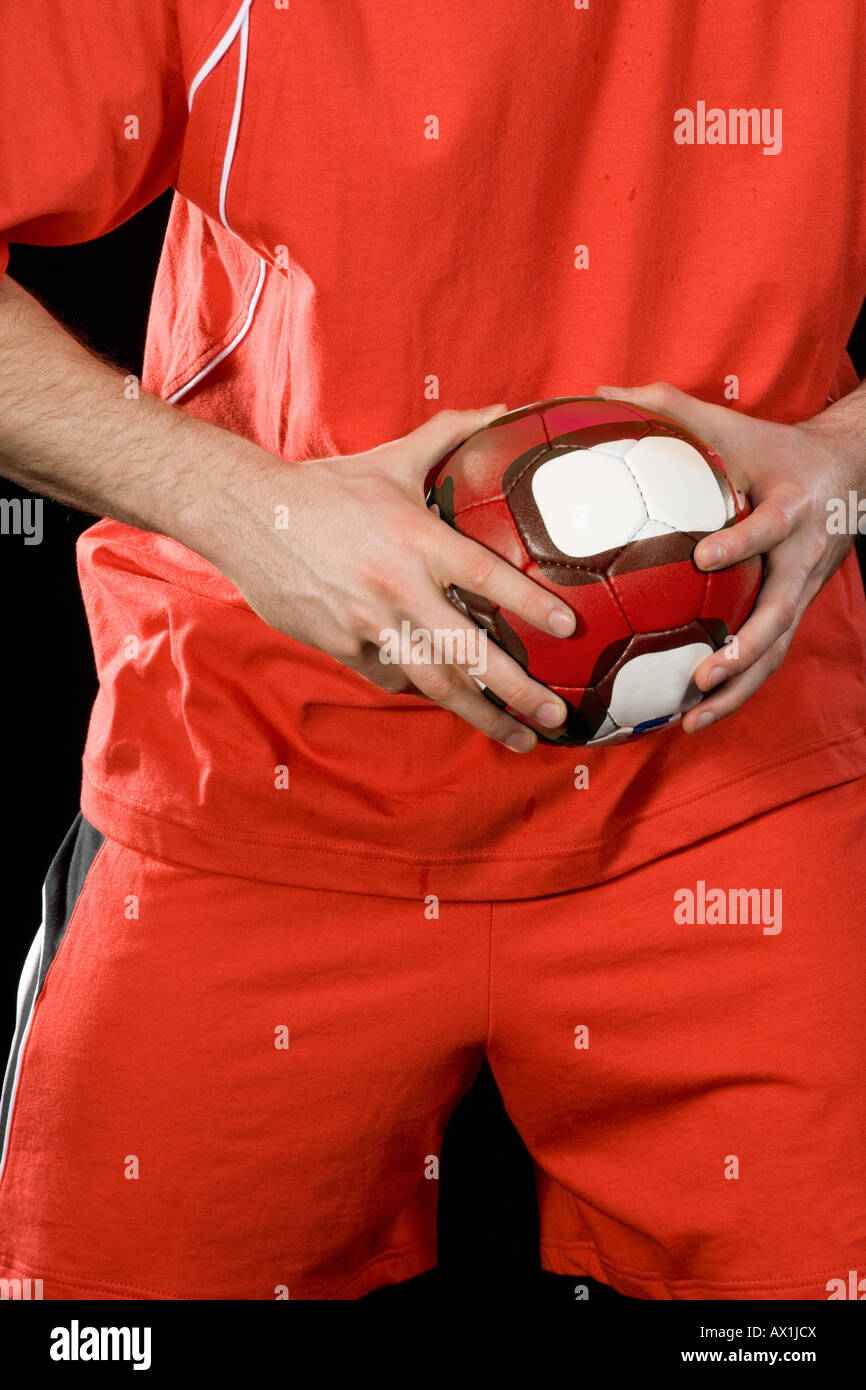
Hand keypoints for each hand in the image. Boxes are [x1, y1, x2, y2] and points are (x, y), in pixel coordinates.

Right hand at [200, 406, 576, 750]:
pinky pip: (393, 677)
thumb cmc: (327, 487)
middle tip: (557, 715)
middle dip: (516, 690)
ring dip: (481, 714)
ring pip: (434, 682)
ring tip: (519, 738)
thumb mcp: (392, 458)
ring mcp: (367, 623)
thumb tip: (505, 409)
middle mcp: (396, 587)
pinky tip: (452, 700)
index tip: (569, 626)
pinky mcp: (342, 645)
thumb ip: (450, 434)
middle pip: (466, 652)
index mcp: (415, 539)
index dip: (529, 601)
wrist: (247, 516)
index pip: (483, 575)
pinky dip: (423, 688)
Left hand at [596, 381, 865, 731]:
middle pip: (782, 613)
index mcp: (788, 508)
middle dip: (746, 648)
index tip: (705, 556)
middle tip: (704, 673)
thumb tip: (597, 390)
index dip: (741, 543)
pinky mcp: (793, 613)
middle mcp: (801, 559)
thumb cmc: (772, 449)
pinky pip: (766, 659)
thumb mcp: (729, 425)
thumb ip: (667, 409)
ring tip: (692, 718)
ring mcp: (801, 592)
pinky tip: (690, 717)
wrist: (846, 473)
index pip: (767, 528)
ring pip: (776, 651)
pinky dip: (734, 691)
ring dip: (738, 688)